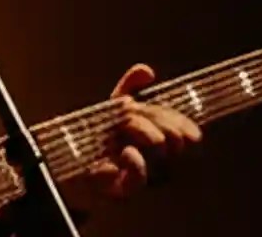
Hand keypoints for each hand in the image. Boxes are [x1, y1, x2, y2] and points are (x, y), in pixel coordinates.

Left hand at [85, 63, 201, 198]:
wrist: (72, 157)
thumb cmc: (99, 135)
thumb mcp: (114, 106)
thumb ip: (131, 86)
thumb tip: (147, 70)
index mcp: (163, 145)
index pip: (189, 135)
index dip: (179, 121)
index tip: (153, 109)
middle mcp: (161, 165)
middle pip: (175, 137)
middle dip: (153, 118)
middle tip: (129, 116)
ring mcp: (144, 178)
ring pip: (159, 145)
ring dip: (139, 129)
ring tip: (122, 128)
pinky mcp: (125, 190)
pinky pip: (141, 174)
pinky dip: (135, 159)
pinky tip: (125, 151)